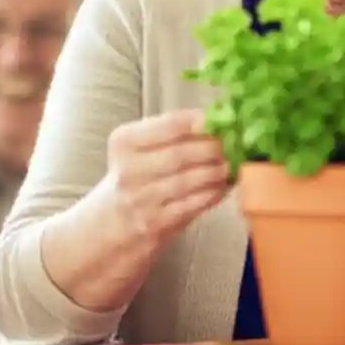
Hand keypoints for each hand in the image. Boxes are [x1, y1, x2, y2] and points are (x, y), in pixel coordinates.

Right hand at [104, 109, 229, 243]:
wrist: (108, 226)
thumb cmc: (133, 179)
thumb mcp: (138, 150)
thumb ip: (172, 134)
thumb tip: (220, 118)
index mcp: (124, 142)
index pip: (170, 124)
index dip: (203, 121)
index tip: (224, 119)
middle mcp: (129, 170)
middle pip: (181, 154)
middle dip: (214, 148)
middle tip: (236, 144)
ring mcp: (142, 199)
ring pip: (190, 180)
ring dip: (218, 171)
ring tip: (233, 164)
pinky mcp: (156, 224)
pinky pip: (193, 204)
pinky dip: (213, 193)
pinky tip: (223, 185)